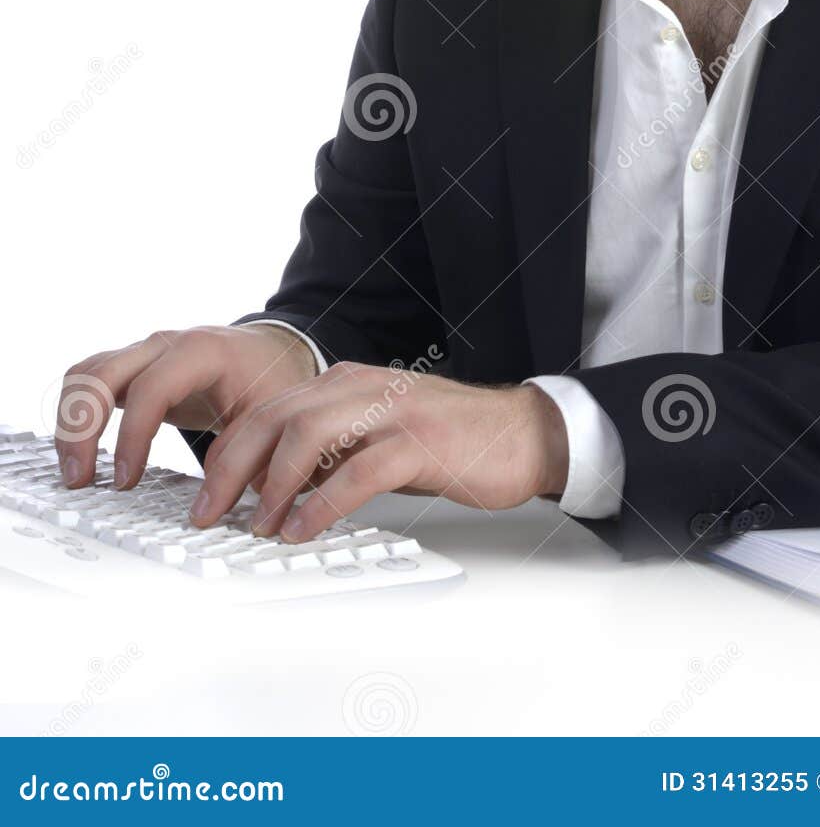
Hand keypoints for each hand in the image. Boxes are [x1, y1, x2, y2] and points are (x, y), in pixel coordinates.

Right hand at [55, 324, 318, 489]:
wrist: (268, 351)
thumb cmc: (269, 378)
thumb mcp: (271, 414)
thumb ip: (243, 453)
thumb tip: (209, 505)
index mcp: (202, 351)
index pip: (151, 387)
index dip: (133, 435)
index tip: (126, 480)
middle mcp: (164, 344)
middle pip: (102, 373)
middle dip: (82, 429)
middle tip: (81, 480)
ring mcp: (144, 352)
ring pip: (86, 374)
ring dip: (70, 423)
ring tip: (74, 474)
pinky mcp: (132, 367)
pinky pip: (89, 379)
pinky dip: (75, 413)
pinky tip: (79, 451)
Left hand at [189, 363, 570, 540]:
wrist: (520, 432)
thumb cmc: (450, 438)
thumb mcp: (376, 434)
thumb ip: (331, 451)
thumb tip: (276, 489)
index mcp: (345, 383)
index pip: (267, 409)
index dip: (227, 452)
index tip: (206, 494)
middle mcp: (360, 388)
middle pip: (274, 419)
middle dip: (231, 469)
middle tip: (209, 515)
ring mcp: (390, 412)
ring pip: (307, 437)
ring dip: (271, 487)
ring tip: (255, 526)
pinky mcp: (419, 444)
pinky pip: (356, 472)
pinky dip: (322, 504)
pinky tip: (305, 529)